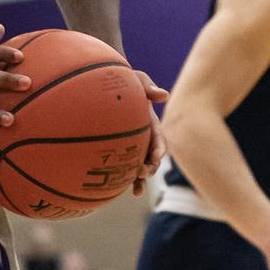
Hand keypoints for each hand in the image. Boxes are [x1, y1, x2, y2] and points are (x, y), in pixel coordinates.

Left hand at [131, 70, 169, 195]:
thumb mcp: (138, 79)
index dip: (160, 148)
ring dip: (140, 178)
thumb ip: (149, 87)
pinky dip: (124, 178)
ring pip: (138, 165)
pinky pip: (123, 166)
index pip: (159, 138)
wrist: (105, 83)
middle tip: (143, 172)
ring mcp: (132, 145)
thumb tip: (164, 95)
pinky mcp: (119, 149)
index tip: (158, 156)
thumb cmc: (124, 79)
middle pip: (151, 156)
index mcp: (150, 123)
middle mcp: (143, 137)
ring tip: (136, 190)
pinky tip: (119, 190)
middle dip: (151, 167)